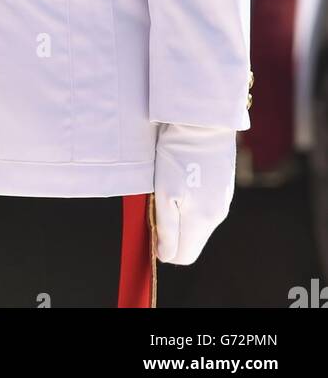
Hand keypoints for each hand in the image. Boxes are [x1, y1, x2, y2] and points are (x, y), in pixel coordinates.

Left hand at [153, 123, 237, 263]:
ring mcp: (223, 201)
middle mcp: (216, 216)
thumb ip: (167, 228)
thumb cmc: (178, 155)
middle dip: (173, 231)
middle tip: (159, 201)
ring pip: (198, 222)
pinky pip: (205, 205)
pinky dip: (192, 199)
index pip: (183, 256)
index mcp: (202, 221)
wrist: (203, 121)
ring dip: (182, 213)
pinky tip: (184, 175)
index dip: (165, 248)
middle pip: (191, 240)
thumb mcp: (165, 192)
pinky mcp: (224, 187)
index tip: (153, 225)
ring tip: (171, 184)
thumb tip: (165, 256)